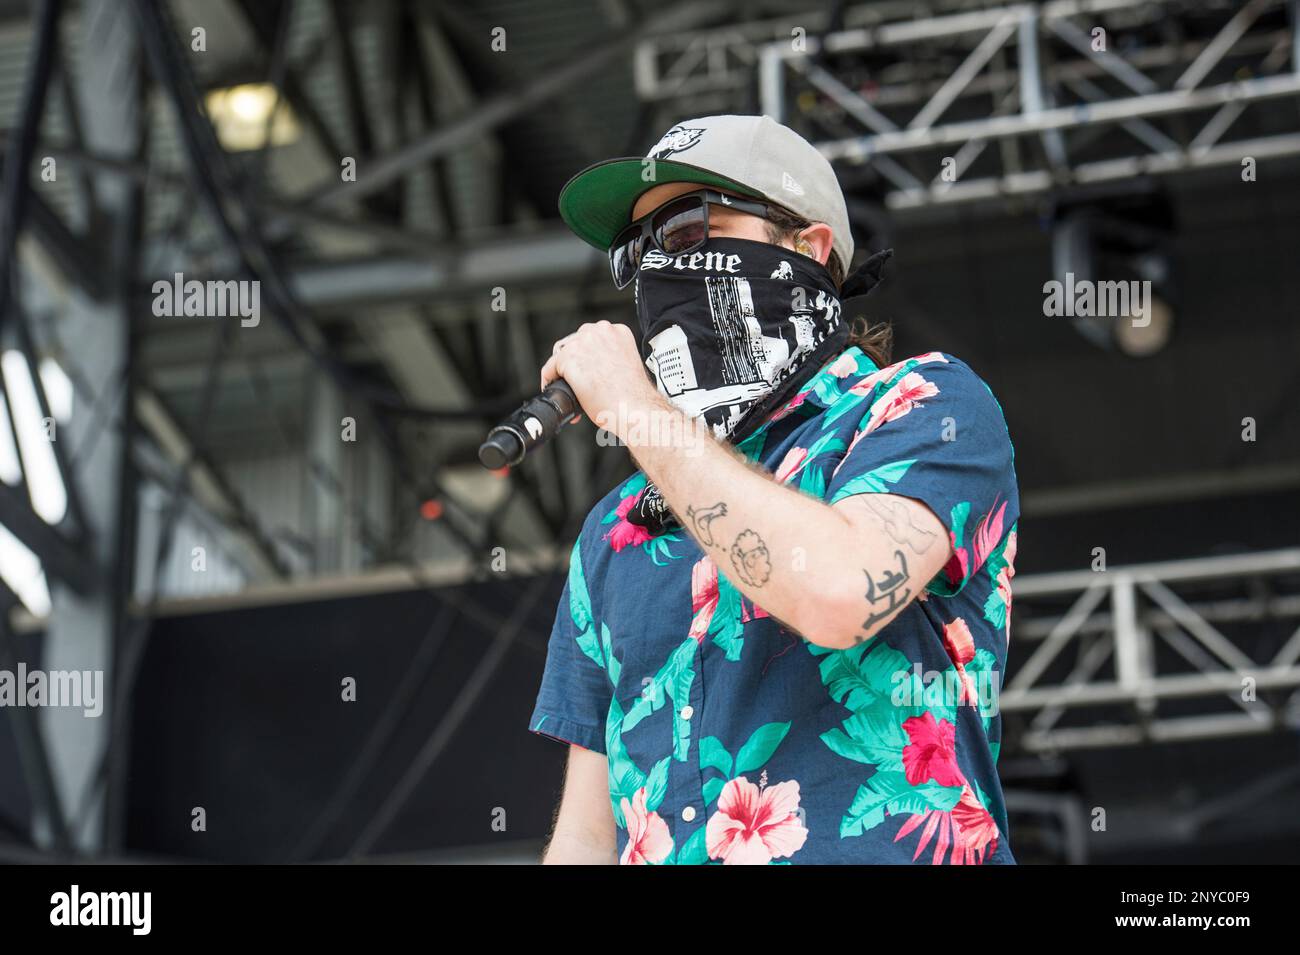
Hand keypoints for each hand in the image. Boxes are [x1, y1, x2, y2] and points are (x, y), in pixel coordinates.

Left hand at [540, 320, 663, 441]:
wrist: (634, 407)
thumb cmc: (634, 395)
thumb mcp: (625, 366)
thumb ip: (610, 359)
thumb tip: (594, 369)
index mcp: (618, 332)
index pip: (591, 338)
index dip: (586, 357)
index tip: (586, 370)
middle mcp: (601, 331)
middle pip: (574, 342)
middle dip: (573, 362)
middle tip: (577, 382)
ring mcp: (583, 342)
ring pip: (560, 354)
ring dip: (562, 371)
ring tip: (569, 388)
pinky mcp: (568, 357)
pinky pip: (550, 368)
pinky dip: (549, 381)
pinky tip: (556, 390)